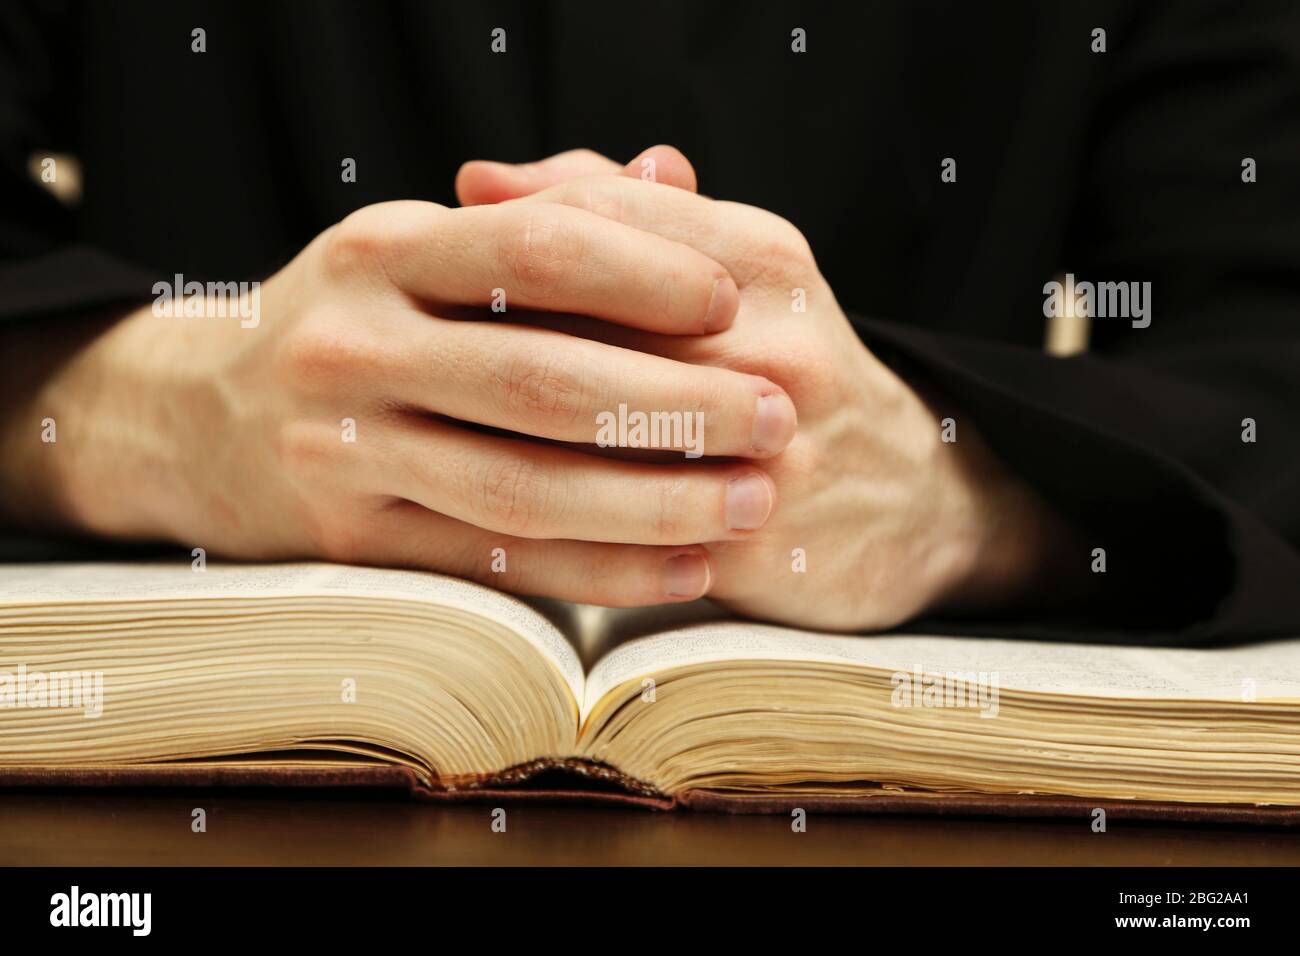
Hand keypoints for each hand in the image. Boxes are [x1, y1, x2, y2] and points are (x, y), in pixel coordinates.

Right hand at [0, 157, 800, 606]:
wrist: (201, 419)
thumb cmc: (349, 322)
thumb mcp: (415, 247)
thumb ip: (540, 212)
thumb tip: (670, 172)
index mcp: (381, 252)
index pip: (531, 249)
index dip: (644, 273)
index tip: (735, 302)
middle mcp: (353, 346)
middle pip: (540, 380)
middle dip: (675, 403)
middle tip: (776, 417)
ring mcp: (343, 452)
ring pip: (522, 487)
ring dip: (652, 502)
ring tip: (749, 500)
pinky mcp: (353, 543)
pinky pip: (497, 564)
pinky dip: (599, 571)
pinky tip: (684, 568)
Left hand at [475, 152, 1080, 629]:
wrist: (911, 497)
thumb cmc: (791, 366)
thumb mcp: (738, 268)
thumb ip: (625, 214)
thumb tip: (485, 180)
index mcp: (764, 261)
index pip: (600, 217)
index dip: (501, 233)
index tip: (432, 248)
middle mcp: (772, 345)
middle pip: (583, 320)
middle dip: (481, 333)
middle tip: (408, 347)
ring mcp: (764, 448)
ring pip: (594, 427)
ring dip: (497, 424)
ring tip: (432, 421)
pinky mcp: (749, 538)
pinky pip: (617, 524)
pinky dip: (539, 511)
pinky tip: (477, 498)